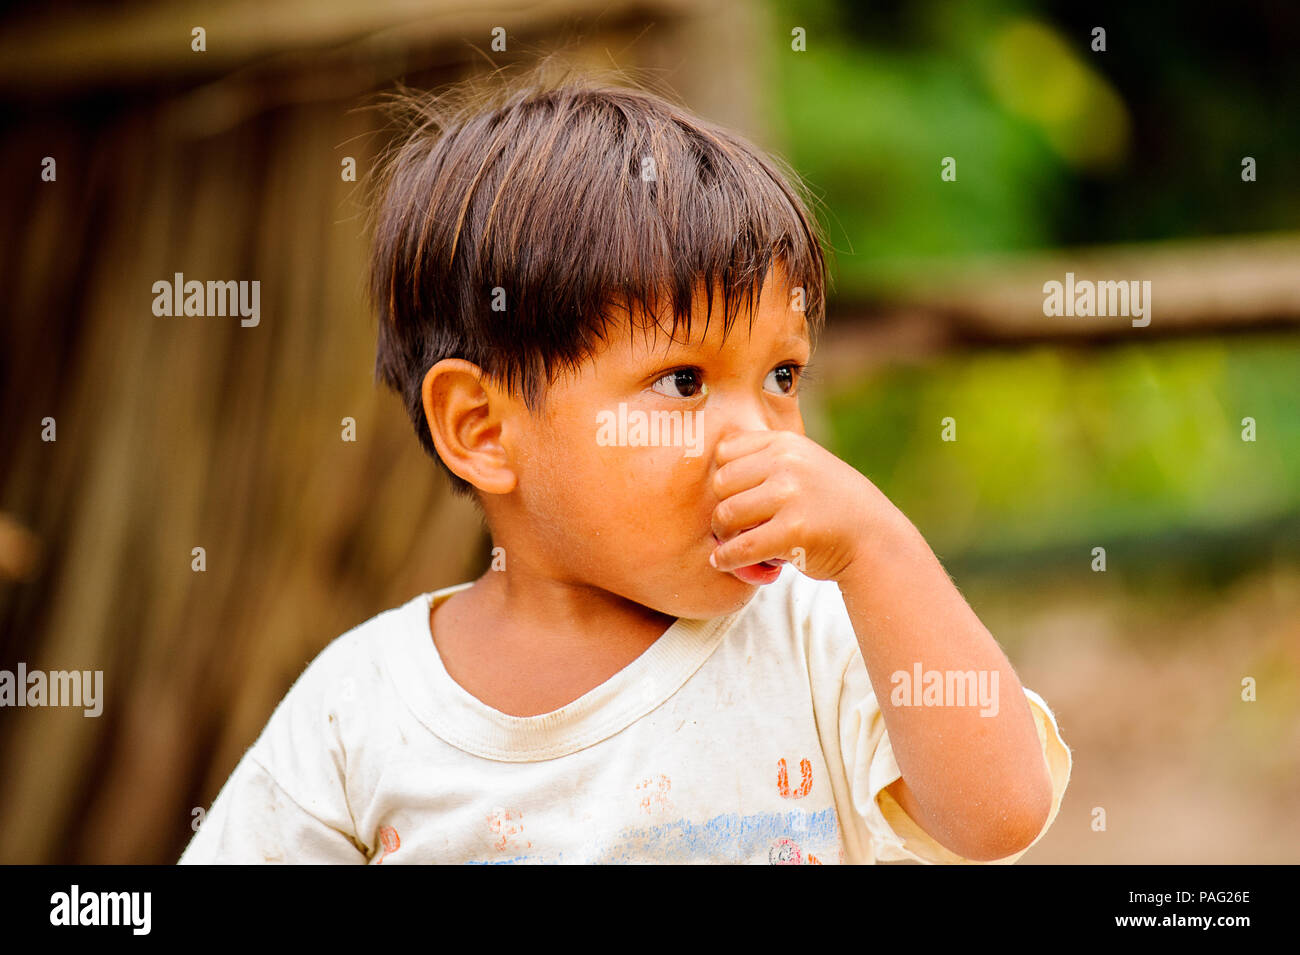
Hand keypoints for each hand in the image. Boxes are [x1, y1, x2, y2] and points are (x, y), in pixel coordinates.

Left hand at [708, 429, 892, 583]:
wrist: (874, 539)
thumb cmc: (831, 506)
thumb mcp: (806, 466)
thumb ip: (768, 463)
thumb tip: (712, 476)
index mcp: (787, 443)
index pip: (726, 452)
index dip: (725, 479)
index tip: (737, 498)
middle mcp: (787, 463)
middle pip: (721, 484)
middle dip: (723, 508)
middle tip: (736, 528)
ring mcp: (790, 495)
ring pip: (725, 515)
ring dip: (725, 536)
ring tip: (739, 543)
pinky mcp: (792, 531)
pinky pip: (740, 547)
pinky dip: (726, 559)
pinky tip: (725, 562)